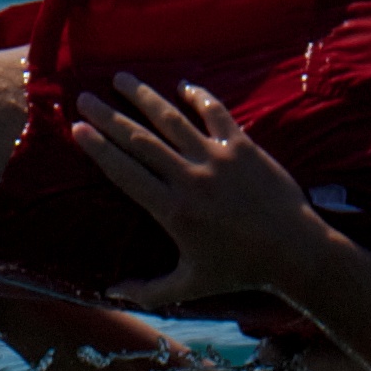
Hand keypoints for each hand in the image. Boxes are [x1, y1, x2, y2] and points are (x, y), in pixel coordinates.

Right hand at [64, 73, 334, 311]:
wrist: (293, 251)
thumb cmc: (239, 271)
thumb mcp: (190, 286)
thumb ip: (149, 290)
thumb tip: (111, 292)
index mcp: (172, 210)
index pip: (124, 172)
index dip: (98, 148)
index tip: (77, 128)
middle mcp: (190, 178)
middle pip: (140, 139)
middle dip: (108, 116)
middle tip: (86, 97)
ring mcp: (217, 158)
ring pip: (173, 119)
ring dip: (144, 96)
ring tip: (122, 78)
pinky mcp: (243, 147)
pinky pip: (216, 113)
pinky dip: (199, 96)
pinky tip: (183, 85)